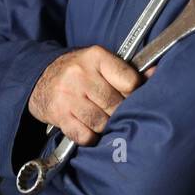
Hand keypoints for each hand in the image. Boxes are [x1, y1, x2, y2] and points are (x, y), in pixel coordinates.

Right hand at [28, 46, 148, 146]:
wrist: (39, 76)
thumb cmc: (78, 71)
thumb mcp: (100, 62)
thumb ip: (126, 70)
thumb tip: (155, 74)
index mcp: (96, 57)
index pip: (129, 81)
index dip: (134, 93)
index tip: (130, 96)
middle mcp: (81, 74)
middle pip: (116, 104)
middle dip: (119, 112)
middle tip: (116, 112)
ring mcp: (68, 95)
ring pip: (102, 122)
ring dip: (105, 125)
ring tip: (103, 119)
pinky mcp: (59, 114)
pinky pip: (85, 135)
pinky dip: (90, 137)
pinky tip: (88, 128)